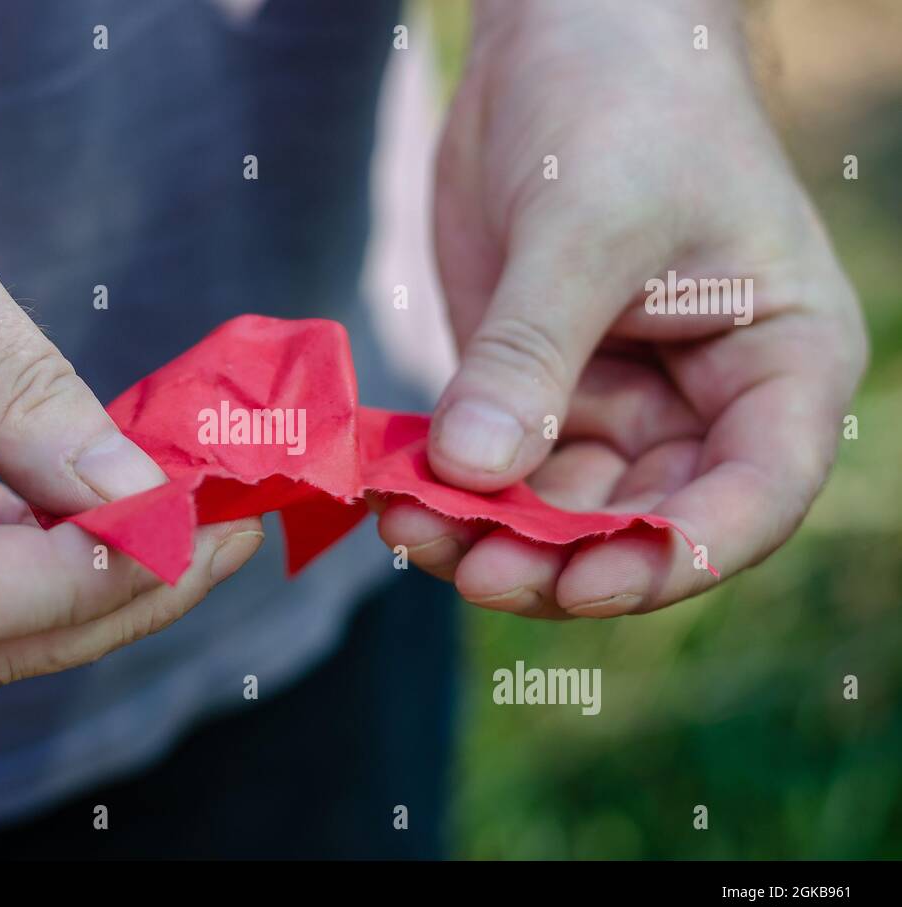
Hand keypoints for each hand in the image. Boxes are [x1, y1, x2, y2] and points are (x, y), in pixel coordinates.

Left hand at [379, 0, 865, 617]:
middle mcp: (703, 405)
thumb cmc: (624, 104)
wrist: (562, 36)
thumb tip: (472, 471)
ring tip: (411, 528)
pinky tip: (397, 490)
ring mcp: (616, 400)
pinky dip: (450, 487)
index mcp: (778, 367)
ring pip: (558, 509)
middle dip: (553, 557)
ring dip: (487, 532)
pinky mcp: (537, 386)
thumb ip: (535, 351)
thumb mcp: (588, 223)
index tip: (581, 583)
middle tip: (465, 566)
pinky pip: (497, 464)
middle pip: (639, 524)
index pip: (750, 499)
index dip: (672, 559)